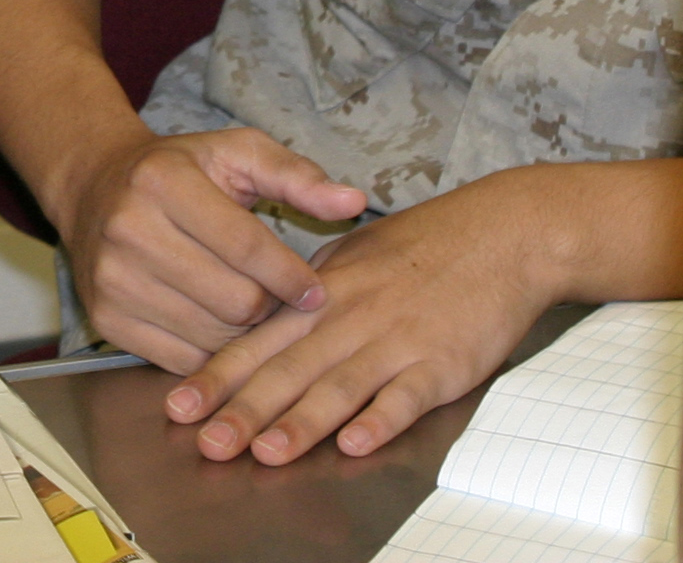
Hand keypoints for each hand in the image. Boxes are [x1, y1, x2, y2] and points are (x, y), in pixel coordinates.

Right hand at [55, 125, 364, 373]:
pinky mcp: (105, 318)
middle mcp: (129, 230)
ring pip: (211, 335)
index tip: (317, 291)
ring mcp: (112, 279)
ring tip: (254, 311)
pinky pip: (181, 360)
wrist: (93, 186)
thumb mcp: (235, 153)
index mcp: (162, 182)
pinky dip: (211, 353)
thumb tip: (353, 203)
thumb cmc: (180, 170)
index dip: (290, 275)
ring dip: (244, 333)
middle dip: (270, 306)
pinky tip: (221, 327)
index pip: (245, 245)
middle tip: (282, 301)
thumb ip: (296, 176)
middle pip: (233, 300)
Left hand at [160, 158, 682, 464]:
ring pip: (340, 386)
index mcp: (324, 293)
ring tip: (267, 451)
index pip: (259, 341)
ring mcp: (397, 340)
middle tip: (206, 443)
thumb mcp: (352, 256)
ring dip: (302, 423)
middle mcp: (352, 316)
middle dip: (243, 410)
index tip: (179, 407)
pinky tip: (357, 443)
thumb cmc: (425, 245)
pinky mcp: (443, 362)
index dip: (217, 376)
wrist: (503, 232)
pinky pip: (407, 395)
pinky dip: (381, 419)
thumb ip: (306, 296)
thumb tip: (260, 325)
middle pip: (289, 370)